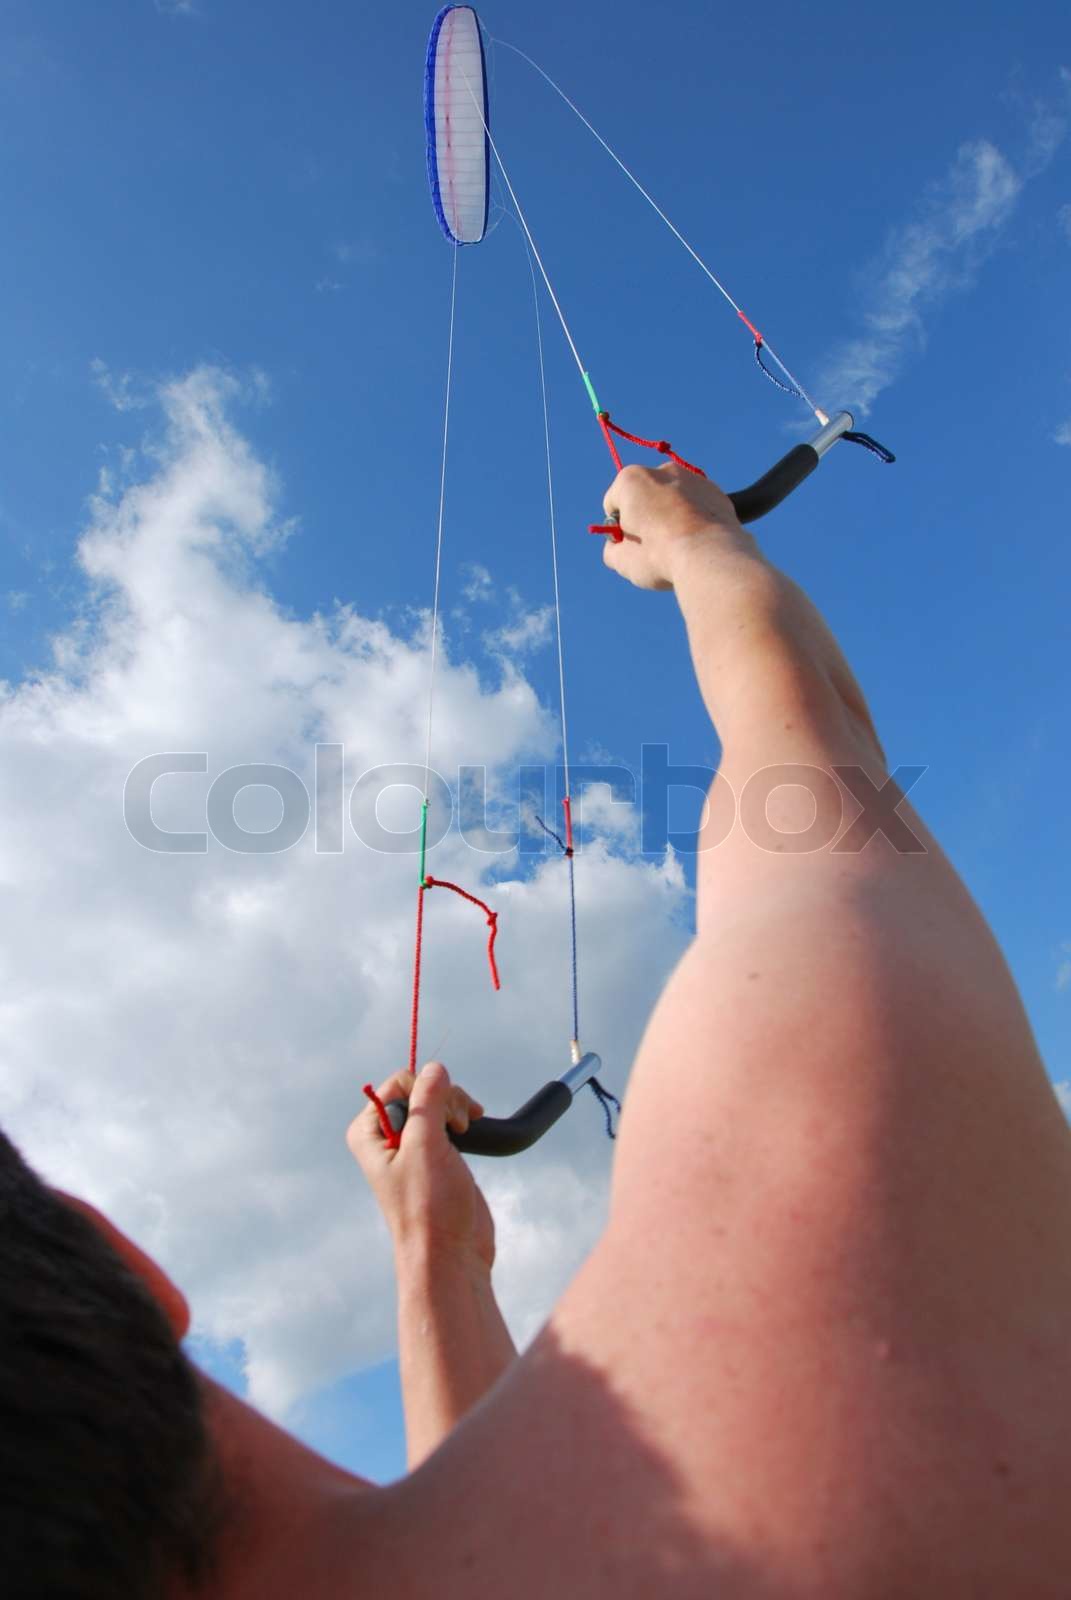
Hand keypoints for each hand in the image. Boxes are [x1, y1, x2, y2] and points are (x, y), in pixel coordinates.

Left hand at [347, 1062, 495, 1269]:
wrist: (451, 1253)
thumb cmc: (429, 1206)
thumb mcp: (424, 1145)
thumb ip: (427, 1101)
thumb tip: (435, 1067)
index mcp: (368, 1132)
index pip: (399, 1083)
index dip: (426, 1092)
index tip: (443, 1118)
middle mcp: (386, 1137)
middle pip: (421, 1090)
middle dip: (445, 1101)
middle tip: (458, 1127)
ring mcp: (412, 1147)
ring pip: (438, 1103)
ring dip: (457, 1109)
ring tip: (467, 1131)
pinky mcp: (436, 1156)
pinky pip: (448, 1120)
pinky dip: (463, 1120)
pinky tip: (473, 1130)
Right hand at [600, 461, 753, 590]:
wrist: (709, 557)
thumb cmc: (658, 556)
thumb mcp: (621, 560)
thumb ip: (613, 548)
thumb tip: (618, 547)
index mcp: (631, 479)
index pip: (613, 504)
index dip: (618, 528)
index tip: (628, 546)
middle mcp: (662, 470)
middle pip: (645, 497)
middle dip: (646, 517)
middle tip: (653, 547)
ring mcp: (693, 478)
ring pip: (673, 499)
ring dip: (671, 517)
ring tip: (678, 546)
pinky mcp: (716, 492)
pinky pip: (697, 506)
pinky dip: (695, 519)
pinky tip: (697, 541)